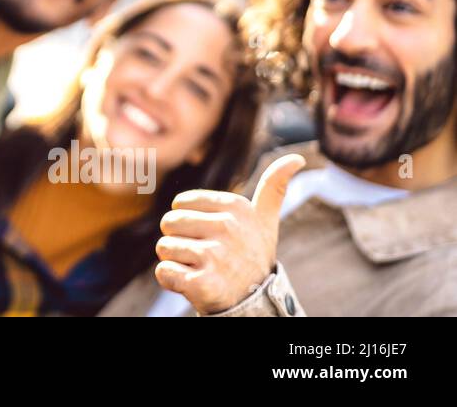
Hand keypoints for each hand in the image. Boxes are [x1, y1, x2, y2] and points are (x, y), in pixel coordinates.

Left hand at [153, 153, 304, 313]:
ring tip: (202, 269)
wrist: (256, 302)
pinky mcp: (202, 283)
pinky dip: (172, 281)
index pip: (180, 203)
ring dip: (176, 261)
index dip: (189, 221)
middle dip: (180, 240)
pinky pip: (163, 272)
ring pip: (163, 248)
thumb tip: (296, 158)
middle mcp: (227, 228)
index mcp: (236, 207)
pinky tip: (194, 284)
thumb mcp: (265, 221)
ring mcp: (215, 256)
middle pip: (169, 224)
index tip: (213, 235)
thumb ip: (274, 187)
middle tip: (206, 255)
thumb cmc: (252, 255)